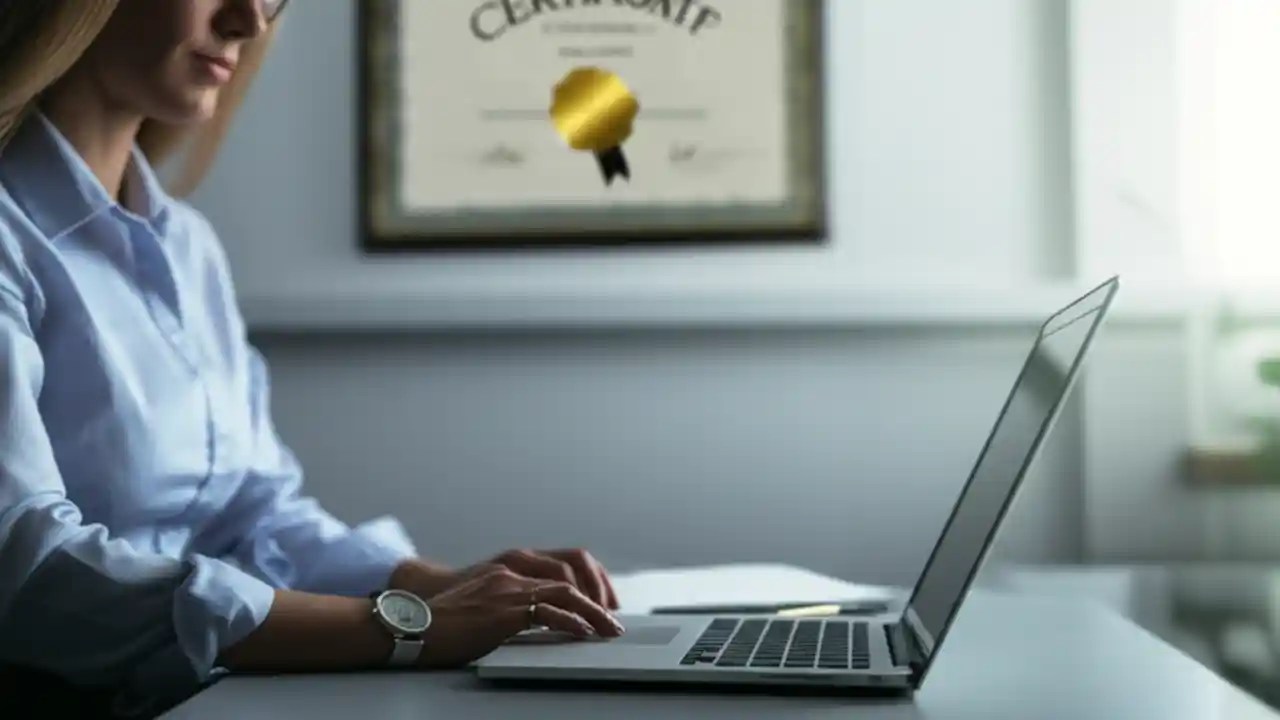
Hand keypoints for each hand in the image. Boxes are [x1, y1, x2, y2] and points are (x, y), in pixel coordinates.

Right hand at [417, 566, 625, 668]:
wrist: (411, 624)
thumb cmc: (439, 622)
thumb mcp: (479, 604)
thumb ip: (507, 605)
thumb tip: (535, 621)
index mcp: (507, 569)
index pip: (560, 566)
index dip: (587, 582)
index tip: (602, 602)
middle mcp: (511, 574)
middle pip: (568, 576)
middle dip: (597, 597)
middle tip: (613, 619)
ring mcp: (508, 590)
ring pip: (565, 593)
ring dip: (593, 611)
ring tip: (609, 629)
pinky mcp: (503, 612)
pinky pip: (548, 613)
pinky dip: (572, 621)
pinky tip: (584, 632)